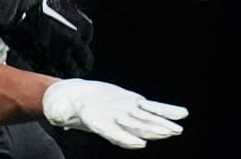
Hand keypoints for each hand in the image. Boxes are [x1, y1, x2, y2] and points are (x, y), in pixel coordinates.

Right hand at [1, 0, 93, 77]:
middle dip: (82, 60)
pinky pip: (51, 72)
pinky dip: (51, 72)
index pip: (87, 35)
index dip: (82, 37)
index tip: (79, 39)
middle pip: (84, 58)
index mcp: (80, 25)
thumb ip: (67, 3)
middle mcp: (73, 42)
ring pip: (70, 70)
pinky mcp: (41, 62)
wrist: (12, 8)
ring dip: (68, 69)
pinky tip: (49, 69)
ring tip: (65, 69)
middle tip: (79, 61)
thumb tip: (68, 4)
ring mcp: (57, 54)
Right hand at [43, 78, 187, 148]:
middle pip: (137, 128)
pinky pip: (154, 107)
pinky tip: (182, 114)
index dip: (127, 138)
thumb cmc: (66, 107)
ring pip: (150, 119)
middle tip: (167, 132)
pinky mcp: (134, 103)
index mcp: (100, 125)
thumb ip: (61, 114)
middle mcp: (118, 122)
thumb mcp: (60, 110)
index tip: (139, 143)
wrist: (75, 98)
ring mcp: (128, 113)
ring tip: (177, 129)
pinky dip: (168, 110)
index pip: (115, 134)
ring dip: (164, 124)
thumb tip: (58, 117)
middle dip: (152, 130)